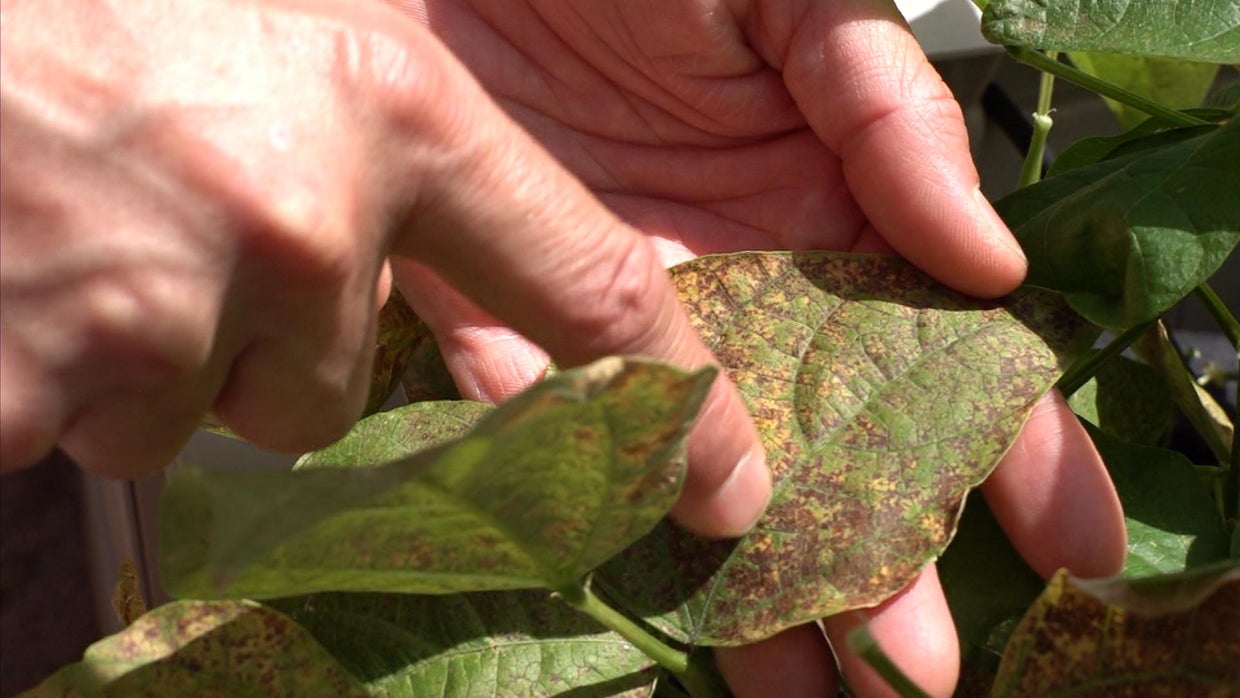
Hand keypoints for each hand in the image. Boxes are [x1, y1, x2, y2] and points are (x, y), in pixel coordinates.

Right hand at [0, 0, 766, 533]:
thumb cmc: (93, 3)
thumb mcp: (282, 26)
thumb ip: (384, 143)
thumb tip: (436, 245)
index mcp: (383, 110)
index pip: (586, 284)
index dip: (664, 397)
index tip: (723, 483)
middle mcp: (301, 222)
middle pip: (343, 383)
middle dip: (273, 343)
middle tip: (176, 233)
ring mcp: (170, 313)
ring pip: (228, 413)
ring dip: (170, 359)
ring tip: (86, 235)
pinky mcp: (45, 386)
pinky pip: (112, 439)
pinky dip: (70, 385)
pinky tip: (28, 289)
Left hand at [383, 1, 1126, 694]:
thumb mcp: (800, 4)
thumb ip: (894, 117)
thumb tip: (993, 268)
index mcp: (823, 216)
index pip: (935, 351)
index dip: (1010, 448)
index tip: (1068, 542)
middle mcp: (730, 283)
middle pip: (821, 445)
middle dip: (874, 557)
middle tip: (913, 670)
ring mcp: (612, 306)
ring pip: (694, 465)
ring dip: (741, 574)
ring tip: (790, 677)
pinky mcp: (489, 298)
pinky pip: (537, 410)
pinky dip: (580, 487)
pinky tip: (638, 575)